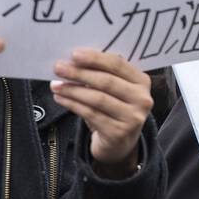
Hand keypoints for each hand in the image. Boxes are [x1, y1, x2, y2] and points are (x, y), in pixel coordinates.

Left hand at [51, 49, 152, 178]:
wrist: (120, 144)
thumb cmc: (113, 110)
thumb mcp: (116, 90)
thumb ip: (103, 74)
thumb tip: (74, 61)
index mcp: (142, 81)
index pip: (118, 64)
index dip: (95, 58)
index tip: (74, 54)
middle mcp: (142, 99)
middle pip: (107, 81)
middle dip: (80, 73)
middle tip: (59, 68)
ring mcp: (132, 117)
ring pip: (97, 98)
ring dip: (73, 90)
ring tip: (56, 85)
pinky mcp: (118, 133)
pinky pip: (91, 114)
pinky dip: (72, 104)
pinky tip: (61, 99)